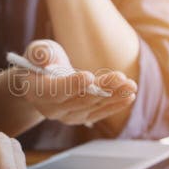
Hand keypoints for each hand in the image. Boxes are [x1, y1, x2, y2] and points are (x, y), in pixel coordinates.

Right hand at [13, 40, 136, 125]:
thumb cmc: (39, 62)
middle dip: (102, 88)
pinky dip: (115, 105)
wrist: (42, 82)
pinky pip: (100, 113)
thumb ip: (39, 53)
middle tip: (121, 77)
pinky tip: (130, 96)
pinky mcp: (81, 117)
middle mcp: (52, 109)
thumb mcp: (36, 52)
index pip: (54, 91)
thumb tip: (45, 57)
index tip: (89, 76)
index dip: (72, 85)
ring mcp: (67, 116)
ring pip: (93, 107)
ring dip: (114, 96)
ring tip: (131, 85)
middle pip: (79, 100)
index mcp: (37, 92)